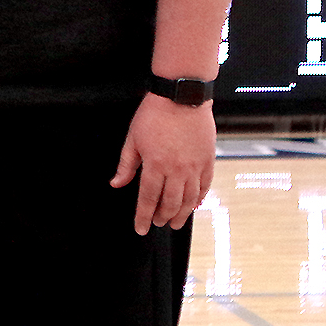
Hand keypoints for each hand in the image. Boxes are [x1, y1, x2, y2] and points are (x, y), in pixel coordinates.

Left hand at [110, 94, 214, 235]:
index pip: (147, 198)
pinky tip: (194, 205)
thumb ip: (126, 165)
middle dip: (163, 217)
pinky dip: (199, 199)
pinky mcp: (208, 160)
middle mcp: (177, 170)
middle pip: (170, 203)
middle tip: (158, 224)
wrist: (181, 98)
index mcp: (155, 165)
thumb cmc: (154, 114)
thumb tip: (116, 183)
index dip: (143, 216)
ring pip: (189, 199)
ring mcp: (195, 166)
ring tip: (176, 222)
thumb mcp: (132, 139)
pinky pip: (205, 186)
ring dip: (181, 213)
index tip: (140, 228)